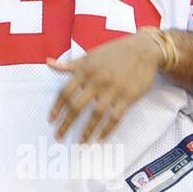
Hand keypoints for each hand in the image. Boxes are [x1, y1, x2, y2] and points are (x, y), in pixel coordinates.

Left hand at [46, 32, 163, 142]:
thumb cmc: (114, 52)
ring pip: (96, 115)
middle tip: (58, 136)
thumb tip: (48, 62)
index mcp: (85, 71)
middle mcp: (97, 81)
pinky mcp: (128, 97)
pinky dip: (107, 129)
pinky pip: (116, 117)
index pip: (65, 92)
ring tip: (81, 142)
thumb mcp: (89, 55)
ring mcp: (113, 90)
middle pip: (77, 106)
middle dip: (66, 124)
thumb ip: (69, 64)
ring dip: (87, 131)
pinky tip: (100, 138)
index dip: (56, 108)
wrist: (144, 49)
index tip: (51, 120)